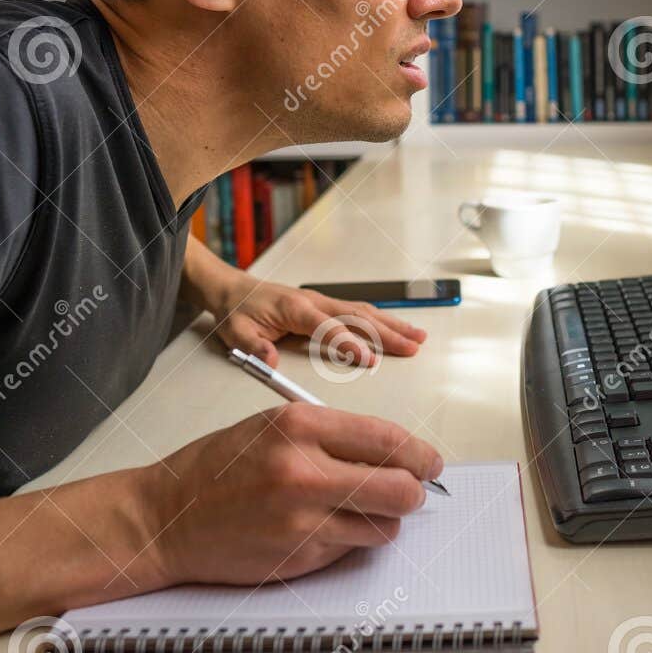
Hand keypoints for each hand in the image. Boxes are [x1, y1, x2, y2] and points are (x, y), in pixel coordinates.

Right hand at [139, 403, 443, 584]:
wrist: (166, 518)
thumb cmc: (218, 469)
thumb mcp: (274, 428)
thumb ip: (334, 436)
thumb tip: (396, 452)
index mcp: (299, 426)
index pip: (388, 438)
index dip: (420, 454)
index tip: (430, 463)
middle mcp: (303, 471)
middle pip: (400, 488)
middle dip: (416, 491)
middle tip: (414, 490)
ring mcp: (302, 520)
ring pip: (384, 526)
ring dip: (385, 520)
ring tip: (362, 510)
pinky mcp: (299, 557)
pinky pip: (352, 549)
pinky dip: (351, 540)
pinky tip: (324, 529)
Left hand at [188, 252, 426, 367]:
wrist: (234, 290)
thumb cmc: (238, 311)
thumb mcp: (237, 333)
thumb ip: (254, 348)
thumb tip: (269, 362)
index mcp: (295, 308)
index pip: (329, 327)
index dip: (351, 344)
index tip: (371, 360)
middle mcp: (315, 301)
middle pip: (359, 316)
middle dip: (388, 333)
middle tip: (413, 346)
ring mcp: (324, 301)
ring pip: (365, 312)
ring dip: (393, 324)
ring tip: (417, 337)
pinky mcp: (327, 305)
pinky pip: (360, 311)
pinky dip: (382, 319)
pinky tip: (398, 328)